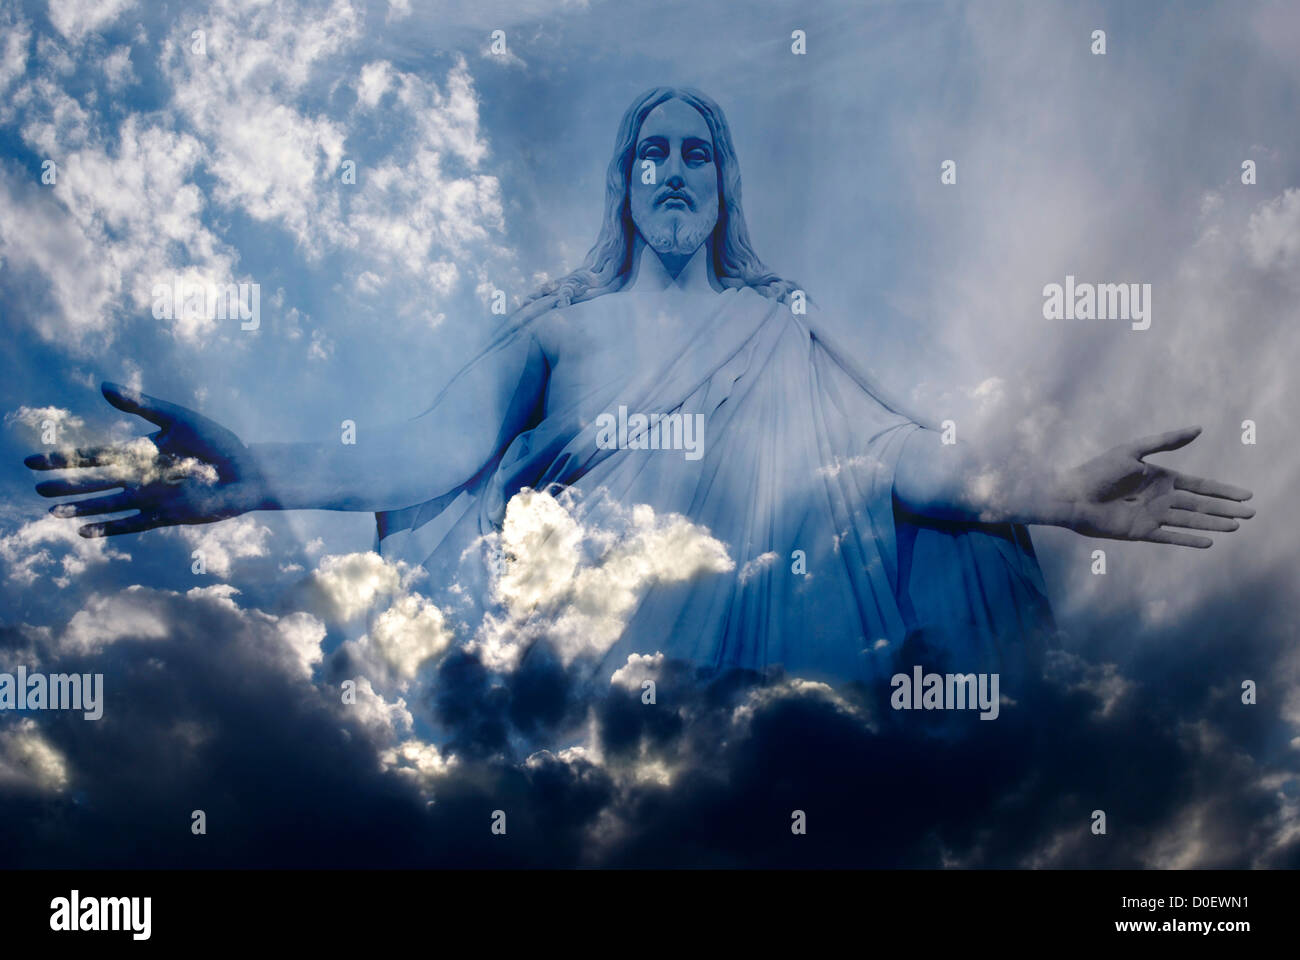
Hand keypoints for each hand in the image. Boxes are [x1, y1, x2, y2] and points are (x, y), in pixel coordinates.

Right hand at [25, 383, 267, 537]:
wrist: (247, 469)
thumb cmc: (216, 442)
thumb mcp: (177, 418)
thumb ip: (141, 405)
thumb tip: (104, 386)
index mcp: (141, 452)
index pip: (96, 455)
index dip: (66, 457)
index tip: (34, 460)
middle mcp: (142, 476)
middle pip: (96, 481)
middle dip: (67, 484)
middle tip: (37, 486)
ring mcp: (152, 497)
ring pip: (108, 504)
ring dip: (81, 508)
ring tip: (51, 512)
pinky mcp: (166, 515)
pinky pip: (132, 524)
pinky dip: (109, 528)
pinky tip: (83, 532)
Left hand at [1061, 426, 1253, 547]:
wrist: (1072, 497)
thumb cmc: (1097, 471)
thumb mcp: (1133, 451)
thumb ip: (1165, 441)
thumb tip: (1199, 428)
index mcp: (1160, 478)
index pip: (1199, 485)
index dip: (1223, 490)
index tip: (1246, 494)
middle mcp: (1160, 498)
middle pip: (1200, 504)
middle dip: (1225, 508)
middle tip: (1251, 513)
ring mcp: (1152, 516)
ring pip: (1190, 521)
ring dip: (1213, 523)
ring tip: (1237, 526)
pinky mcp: (1141, 532)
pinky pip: (1170, 537)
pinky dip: (1188, 540)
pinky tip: (1209, 542)